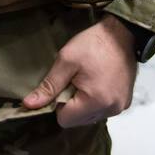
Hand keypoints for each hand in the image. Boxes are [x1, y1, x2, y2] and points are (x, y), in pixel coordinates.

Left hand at [21, 13, 135, 127]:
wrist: (121, 33)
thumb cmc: (93, 44)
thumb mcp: (66, 61)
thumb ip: (49, 86)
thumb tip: (29, 104)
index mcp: (95, 101)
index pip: (65, 120)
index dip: (57, 105)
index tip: (61, 85)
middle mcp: (111, 109)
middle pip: (78, 121)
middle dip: (71, 104)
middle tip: (74, 80)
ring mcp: (120, 107)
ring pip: (90, 117)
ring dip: (84, 103)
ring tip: (86, 80)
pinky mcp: (125, 102)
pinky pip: (103, 110)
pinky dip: (96, 101)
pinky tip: (96, 82)